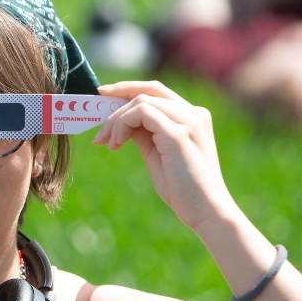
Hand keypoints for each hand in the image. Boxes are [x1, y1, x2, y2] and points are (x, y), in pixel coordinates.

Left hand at [93, 82, 237, 230]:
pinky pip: (141, 113)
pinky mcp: (178, 133)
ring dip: (116, 119)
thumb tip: (120, 122)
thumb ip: (143, 134)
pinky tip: (116, 144)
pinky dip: (122, 124)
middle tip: (95, 113)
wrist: (206, 211)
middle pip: (149, 89)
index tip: (104, 96)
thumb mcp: (158, 154)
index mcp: (193, 117)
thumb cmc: (183, 189)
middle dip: (118, 94)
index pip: (157, 91)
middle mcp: (194, 114)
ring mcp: (188, 121)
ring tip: (107, 142)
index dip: (129, 89)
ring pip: (141, 101)